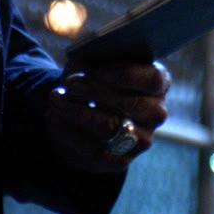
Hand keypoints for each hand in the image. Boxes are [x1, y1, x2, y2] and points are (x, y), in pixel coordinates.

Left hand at [46, 61, 171, 172]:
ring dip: (77, 112)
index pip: (153, 80)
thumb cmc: (93, 74)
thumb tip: (88, 61)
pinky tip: (55, 118)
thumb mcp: (96, 57)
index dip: (124, 75)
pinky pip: (94, 151)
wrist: (82, 107)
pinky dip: (69, 132)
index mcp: (158, 83)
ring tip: (56, 98)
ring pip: (109, 128)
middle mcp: (156, 113)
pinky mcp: (121, 160)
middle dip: (95, 92)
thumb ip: (98, 53)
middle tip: (70, 83)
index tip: (95, 71)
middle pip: (131, 105)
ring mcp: (142, 139)